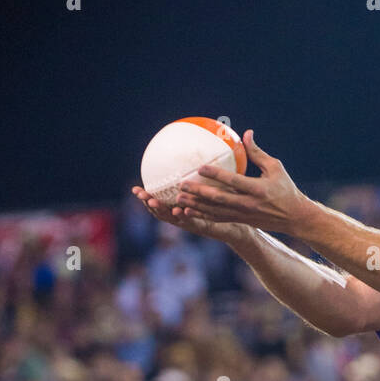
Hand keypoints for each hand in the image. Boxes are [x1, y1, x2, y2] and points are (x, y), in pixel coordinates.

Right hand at [130, 187, 249, 243]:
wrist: (243, 227)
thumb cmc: (229, 208)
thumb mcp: (214, 189)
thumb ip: (204, 176)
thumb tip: (201, 153)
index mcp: (183, 209)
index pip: (161, 203)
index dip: (148, 197)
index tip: (136, 188)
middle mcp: (185, 218)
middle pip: (162, 212)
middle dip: (150, 203)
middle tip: (140, 193)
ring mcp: (195, 224)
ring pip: (174, 218)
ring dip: (163, 210)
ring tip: (153, 201)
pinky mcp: (207, 228)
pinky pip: (194, 221)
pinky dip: (186, 216)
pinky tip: (179, 209)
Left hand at [175, 130, 311, 235]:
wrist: (294, 217)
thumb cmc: (286, 189)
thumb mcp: (275, 167)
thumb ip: (257, 153)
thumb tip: (247, 133)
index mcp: (258, 189)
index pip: (233, 181)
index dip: (216, 175)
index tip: (200, 168)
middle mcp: (248, 204)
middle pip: (219, 199)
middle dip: (199, 193)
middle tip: (182, 185)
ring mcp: (243, 215)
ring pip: (215, 211)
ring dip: (196, 205)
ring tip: (180, 199)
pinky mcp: (241, 221)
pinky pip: (218, 219)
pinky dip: (202, 215)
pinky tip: (189, 212)